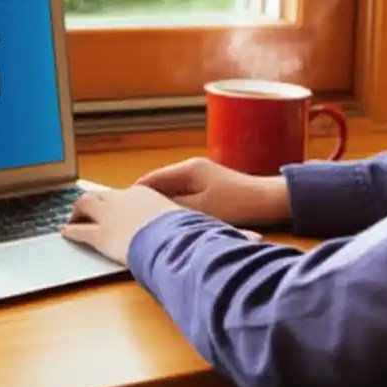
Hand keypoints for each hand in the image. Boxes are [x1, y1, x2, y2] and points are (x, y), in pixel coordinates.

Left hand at [60, 186, 185, 264]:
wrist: (170, 239)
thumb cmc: (179, 230)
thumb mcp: (179, 217)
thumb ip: (172, 218)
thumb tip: (181, 224)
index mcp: (142, 193)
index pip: (122, 194)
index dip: (114, 202)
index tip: (113, 207)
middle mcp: (121, 199)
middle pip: (99, 195)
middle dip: (91, 201)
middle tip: (85, 209)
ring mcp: (108, 215)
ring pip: (84, 204)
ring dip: (77, 211)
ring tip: (73, 219)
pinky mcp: (100, 234)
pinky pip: (79, 231)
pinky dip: (71, 232)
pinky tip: (66, 234)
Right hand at [135, 157, 290, 226]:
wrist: (266, 200)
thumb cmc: (236, 204)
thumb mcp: (201, 209)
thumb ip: (174, 207)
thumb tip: (151, 209)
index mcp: (187, 170)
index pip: (150, 180)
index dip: (134, 195)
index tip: (120, 209)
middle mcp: (191, 167)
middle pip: (158, 182)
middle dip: (145, 199)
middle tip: (130, 217)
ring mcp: (200, 173)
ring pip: (170, 188)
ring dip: (160, 201)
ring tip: (147, 219)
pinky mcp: (208, 182)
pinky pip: (182, 191)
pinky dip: (173, 202)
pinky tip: (171, 217)